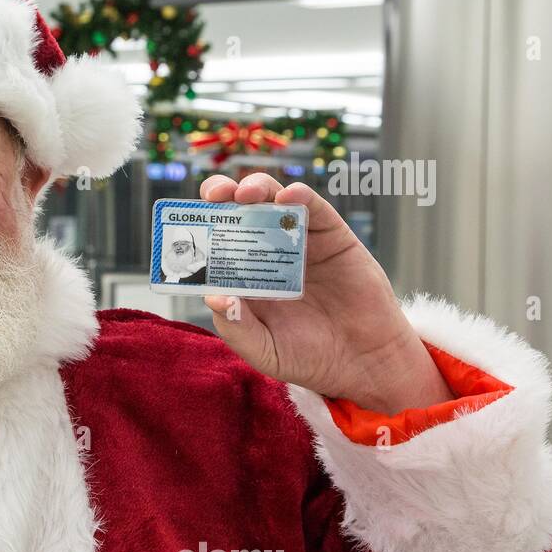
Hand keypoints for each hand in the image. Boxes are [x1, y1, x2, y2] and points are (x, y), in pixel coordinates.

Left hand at [198, 172, 452, 414]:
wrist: (363, 363)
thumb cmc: (309, 358)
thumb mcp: (263, 350)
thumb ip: (236, 327)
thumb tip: (213, 298)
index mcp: (245, 276)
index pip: (216, 241)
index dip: (202, 226)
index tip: (188, 220)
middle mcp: (268, 253)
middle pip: (240, 212)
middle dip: (224, 196)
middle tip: (216, 195)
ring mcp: (300, 243)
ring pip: (274, 202)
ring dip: (258, 189)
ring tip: (247, 193)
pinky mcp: (333, 237)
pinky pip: (315, 210)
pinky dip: (300, 197)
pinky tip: (288, 197)